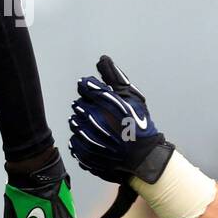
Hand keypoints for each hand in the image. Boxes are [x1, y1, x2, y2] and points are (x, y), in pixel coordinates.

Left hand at [68, 56, 173, 217]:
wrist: (143, 158)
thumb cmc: (139, 125)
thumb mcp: (132, 97)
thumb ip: (114, 77)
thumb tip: (102, 59)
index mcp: (107, 102)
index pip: (84, 86)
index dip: (92, 90)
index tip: (99, 96)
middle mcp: (95, 118)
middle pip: (78, 103)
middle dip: (88, 106)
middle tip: (103, 114)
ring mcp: (88, 136)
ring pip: (74, 121)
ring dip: (84, 122)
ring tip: (101, 128)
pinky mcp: (84, 152)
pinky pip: (74, 139)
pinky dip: (82, 139)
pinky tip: (97, 140)